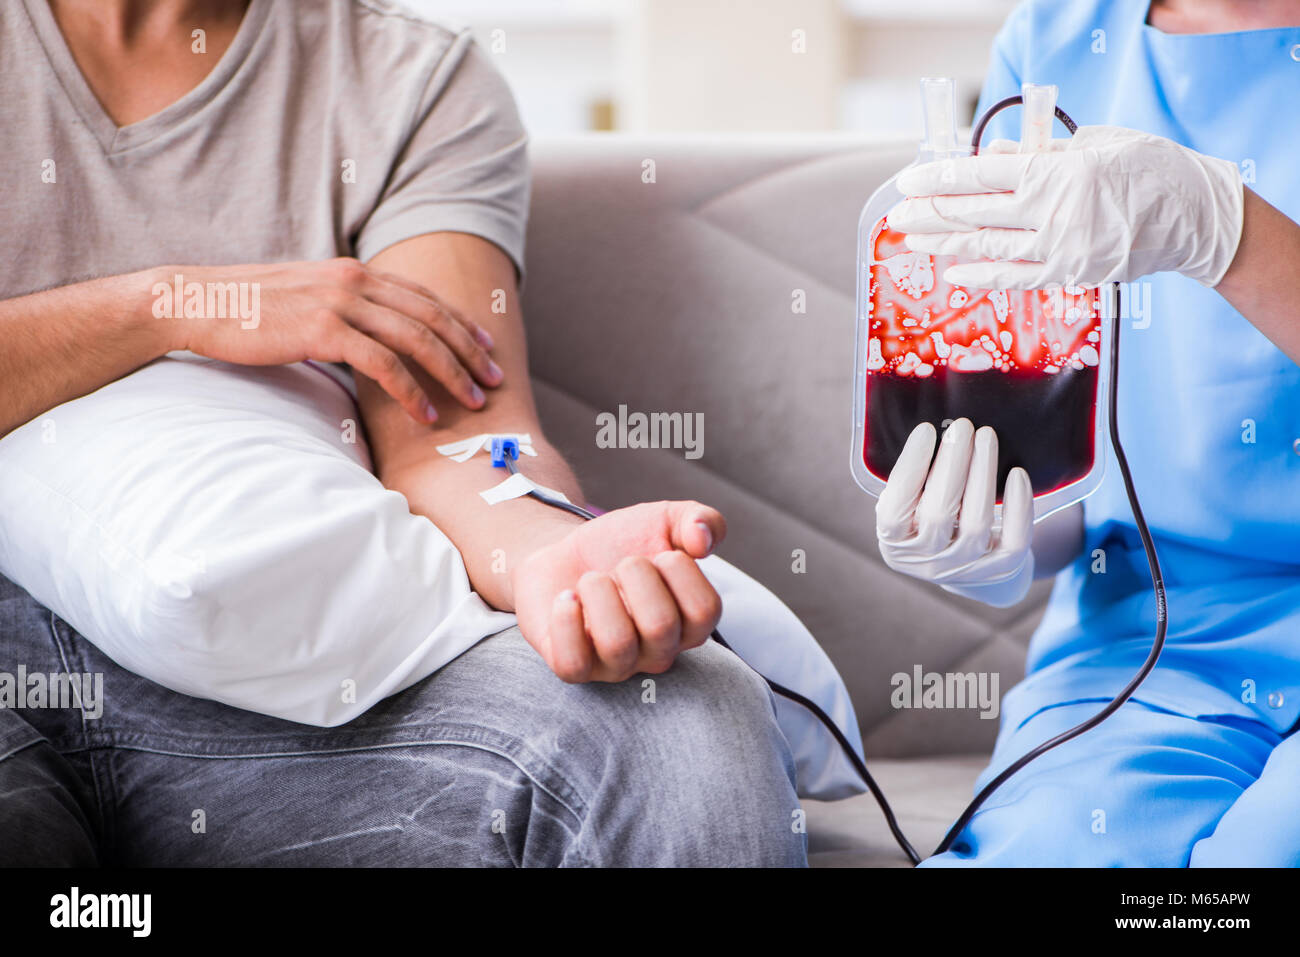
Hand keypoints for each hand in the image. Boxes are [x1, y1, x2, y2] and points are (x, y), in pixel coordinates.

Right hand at [163, 258, 503, 422]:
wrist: (197, 302)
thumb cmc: (247, 309)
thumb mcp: (305, 299)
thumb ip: (341, 310)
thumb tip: (368, 339)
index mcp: (353, 271)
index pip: (422, 297)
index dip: (460, 323)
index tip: (485, 349)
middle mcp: (354, 280)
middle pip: (431, 316)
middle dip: (469, 351)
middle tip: (495, 380)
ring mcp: (340, 302)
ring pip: (417, 338)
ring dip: (451, 373)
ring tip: (472, 403)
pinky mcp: (323, 330)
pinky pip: (383, 363)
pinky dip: (411, 390)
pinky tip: (426, 413)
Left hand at [511, 501, 725, 681]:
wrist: (567, 551)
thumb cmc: (623, 544)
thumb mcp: (666, 520)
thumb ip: (700, 520)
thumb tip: (702, 540)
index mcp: (689, 624)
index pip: (705, 610)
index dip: (680, 569)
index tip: (660, 553)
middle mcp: (659, 652)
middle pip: (661, 626)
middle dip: (635, 574)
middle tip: (621, 563)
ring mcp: (617, 665)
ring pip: (617, 643)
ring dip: (598, 591)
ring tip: (591, 578)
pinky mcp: (575, 668)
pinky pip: (573, 662)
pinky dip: (566, 621)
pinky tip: (567, 597)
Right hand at [875, 419, 1033, 607]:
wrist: (969, 567)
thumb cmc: (932, 520)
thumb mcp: (909, 506)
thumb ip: (911, 481)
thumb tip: (931, 432)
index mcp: (895, 543)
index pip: (894, 509)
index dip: (910, 468)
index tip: (927, 430)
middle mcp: (925, 562)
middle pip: (938, 514)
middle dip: (952, 464)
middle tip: (962, 426)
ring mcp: (964, 569)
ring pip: (976, 525)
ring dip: (982, 474)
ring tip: (986, 437)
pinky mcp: (999, 570)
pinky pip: (1013, 542)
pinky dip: (1018, 508)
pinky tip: (1018, 474)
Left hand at [886, 125, 1243, 288]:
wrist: (1194, 215)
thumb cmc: (1146, 168)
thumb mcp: (1092, 144)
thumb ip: (1037, 153)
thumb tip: (989, 158)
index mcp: (1056, 171)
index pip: (981, 174)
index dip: (939, 178)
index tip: (909, 181)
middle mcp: (1051, 211)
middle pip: (974, 212)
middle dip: (930, 213)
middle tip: (897, 213)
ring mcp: (1058, 247)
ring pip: (987, 246)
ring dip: (945, 243)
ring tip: (913, 240)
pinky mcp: (1068, 273)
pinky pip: (1015, 277)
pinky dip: (982, 275)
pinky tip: (954, 272)